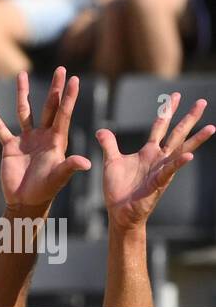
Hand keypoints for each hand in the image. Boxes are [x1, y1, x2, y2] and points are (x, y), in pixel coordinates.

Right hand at [0, 67, 90, 216]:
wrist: (25, 201)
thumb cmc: (45, 191)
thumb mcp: (59, 178)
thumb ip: (70, 168)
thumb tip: (86, 163)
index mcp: (56, 140)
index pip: (63, 114)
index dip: (69, 97)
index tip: (75, 79)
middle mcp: (43, 136)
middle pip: (49, 106)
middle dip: (55, 88)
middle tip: (61, 69)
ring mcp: (26, 139)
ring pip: (24, 111)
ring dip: (23, 93)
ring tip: (22, 74)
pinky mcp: (10, 146)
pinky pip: (0, 128)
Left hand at [97, 93, 213, 229]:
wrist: (119, 211)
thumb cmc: (118, 188)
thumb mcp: (111, 162)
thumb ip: (109, 145)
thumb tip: (101, 130)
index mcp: (148, 151)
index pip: (160, 126)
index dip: (166, 111)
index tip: (174, 95)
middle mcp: (158, 158)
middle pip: (176, 133)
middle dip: (188, 118)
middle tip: (201, 101)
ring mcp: (161, 170)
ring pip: (181, 150)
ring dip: (196, 139)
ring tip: (212, 127)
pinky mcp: (158, 182)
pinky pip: (170, 171)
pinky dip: (179, 163)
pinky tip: (189, 156)